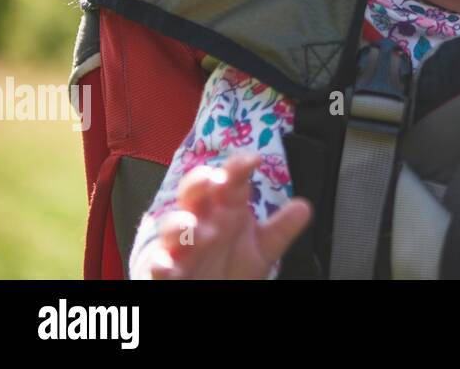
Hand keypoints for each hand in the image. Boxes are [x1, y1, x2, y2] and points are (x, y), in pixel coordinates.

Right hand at [140, 152, 312, 278]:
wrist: (208, 298)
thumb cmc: (228, 272)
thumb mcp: (260, 251)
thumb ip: (280, 229)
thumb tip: (304, 207)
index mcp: (223, 211)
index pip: (229, 182)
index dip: (237, 167)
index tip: (253, 160)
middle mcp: (199, 222)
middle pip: (193, 193)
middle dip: (200, 181)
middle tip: (216, 180)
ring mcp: (177, 246)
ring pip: (171, 226)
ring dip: (182, 224)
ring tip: (202, 230)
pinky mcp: (161, 272)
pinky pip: (155, 264)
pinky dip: (160, 263)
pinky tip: (169, 265)